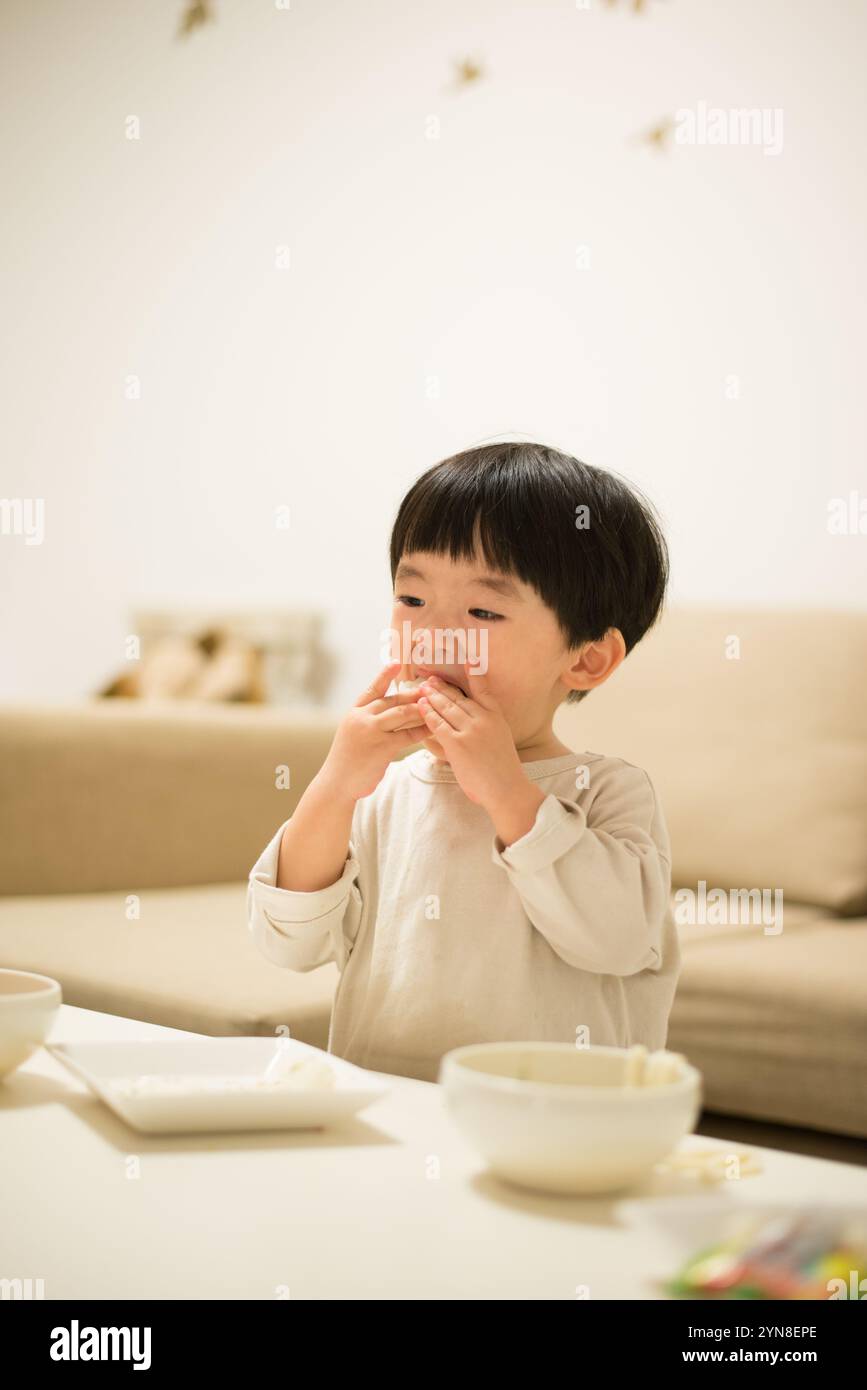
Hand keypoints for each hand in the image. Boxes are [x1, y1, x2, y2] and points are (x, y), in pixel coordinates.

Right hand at [321, 662, 426, 800]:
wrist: (336, 784)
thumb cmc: (346, 761)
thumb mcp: (351, 734)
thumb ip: (366, 720)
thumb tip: (388, 712)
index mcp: (354, 712)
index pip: (372, 689)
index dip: (385, 675)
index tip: (397, 663)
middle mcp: (361, 717)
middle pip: (392, 699)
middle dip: (412, 694)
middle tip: (429, 689)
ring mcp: (371, 731)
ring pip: (401, 713)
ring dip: (420, 709)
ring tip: (434, 704)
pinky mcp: (382, 747)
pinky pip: (407, 735)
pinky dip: (422, 730)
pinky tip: (432, 728)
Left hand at [416, 660, 525, 807]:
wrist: (506, 789)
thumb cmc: (502, 769)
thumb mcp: (500, 739)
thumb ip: (486, 726)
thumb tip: (470, 718)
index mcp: (496, 717)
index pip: (483, 690)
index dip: (474, 674)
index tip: (467, 660)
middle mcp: (484, 719)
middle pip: (458, 698)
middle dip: (441, 687)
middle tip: (429, 678)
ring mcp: (471, 731)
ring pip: (446, 708)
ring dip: (432, 697)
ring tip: (421, 689)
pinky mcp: (458, 744)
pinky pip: (439, 725)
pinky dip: (428, 715)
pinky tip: (420, 708)